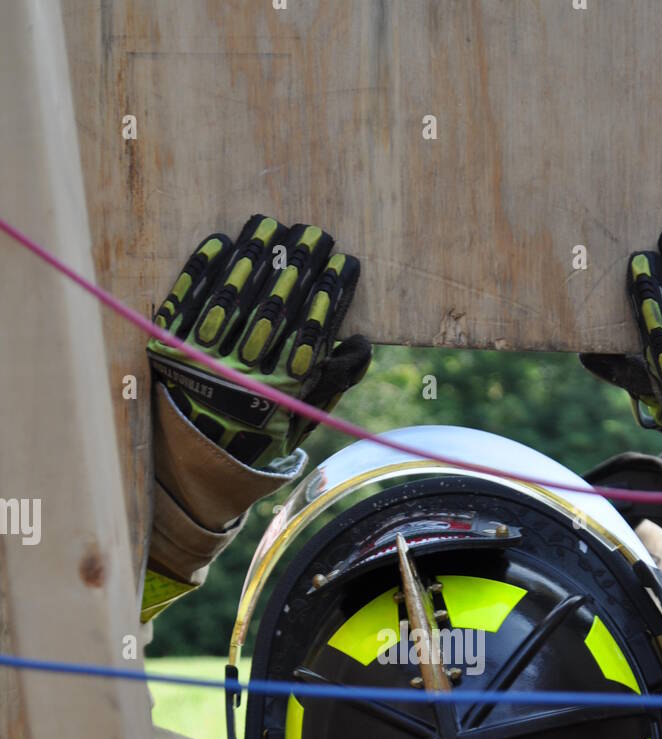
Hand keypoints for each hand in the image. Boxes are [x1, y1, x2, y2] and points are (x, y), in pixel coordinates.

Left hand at [147, 214, 370, 468]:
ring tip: (271, 226)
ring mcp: (203, 359)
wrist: (198, 458)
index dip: (331, 294)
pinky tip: (222, 241)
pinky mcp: (169, 349)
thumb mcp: (304, 416)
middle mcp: (242, 375)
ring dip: (253, 255)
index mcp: (280, 394)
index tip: (345, 262)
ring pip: (233, 297)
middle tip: (315, 233)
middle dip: (299, 264)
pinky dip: (203, 268)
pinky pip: (187, 301)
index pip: (313, 331)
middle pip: (276, 307)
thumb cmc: (260, 432)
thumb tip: (361, 343)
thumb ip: (333, 381)